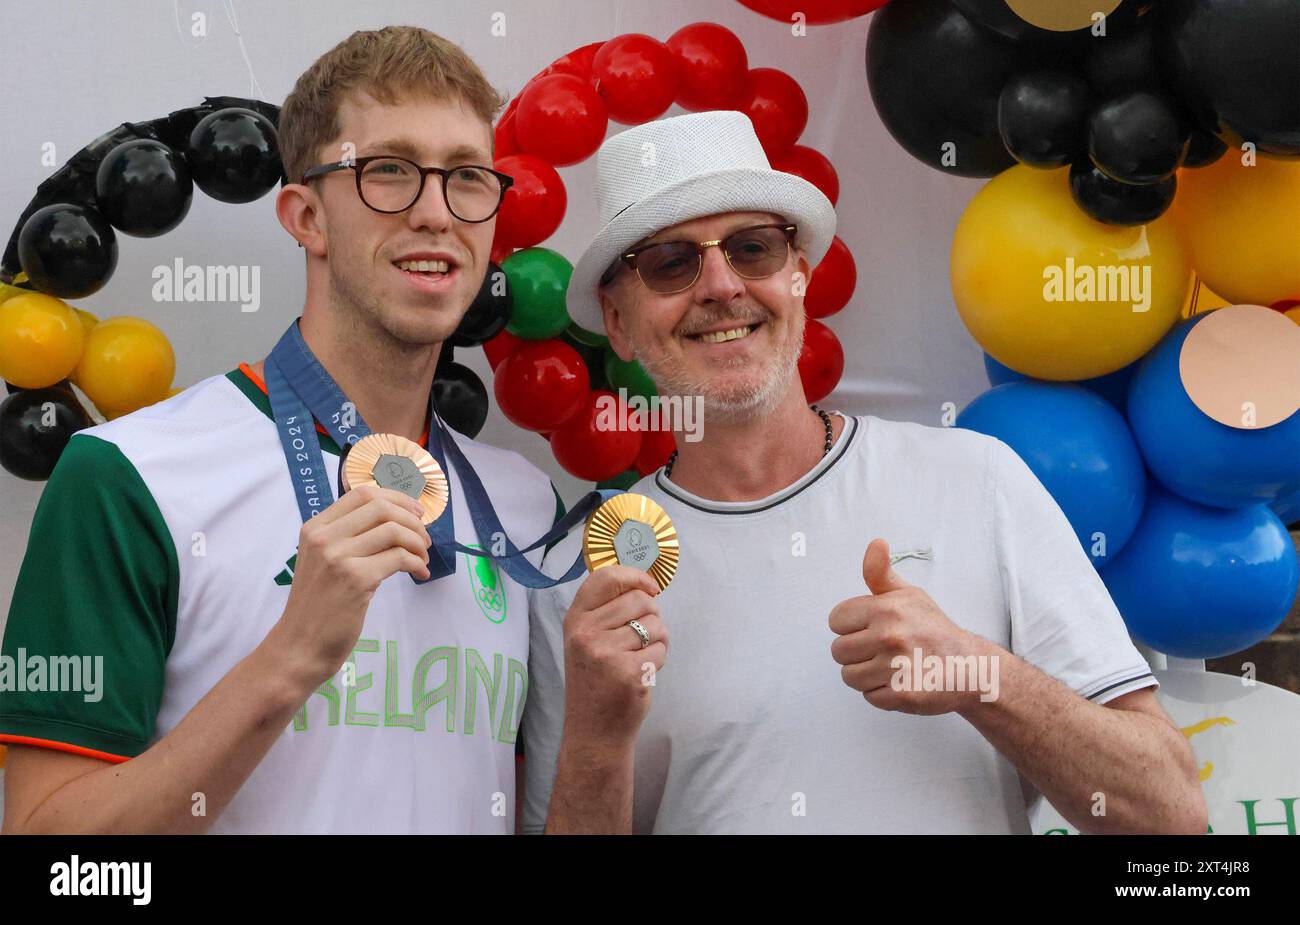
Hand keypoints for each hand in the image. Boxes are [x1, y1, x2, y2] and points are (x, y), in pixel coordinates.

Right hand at [272, 483, 432, 683]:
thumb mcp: (321, 560)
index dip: (396, 498)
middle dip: (412, 519)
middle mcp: (324, 537)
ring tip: (422, 558)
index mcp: (315, 527)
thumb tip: (393, 517)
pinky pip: (399, 558)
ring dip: (418, 543)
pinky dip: (417, 563)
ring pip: (394, 530)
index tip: (416, 511)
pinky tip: (420, 573)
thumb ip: (346, 537)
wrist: (299, 645)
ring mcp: (338, 557)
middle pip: (381, 507)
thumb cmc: (317, 604)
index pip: (362, 493)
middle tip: (425, 538)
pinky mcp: (356, 579)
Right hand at [561, 565, 667, 748]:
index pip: (606, 577)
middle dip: (651, 614)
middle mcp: (585, 633)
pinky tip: (642, 671)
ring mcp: (606, 654)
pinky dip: (659, 658)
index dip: (634, 577)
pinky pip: (660, 649)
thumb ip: (606, 610)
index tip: (649, 588)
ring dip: (657, 639)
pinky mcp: (629, 673)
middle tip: (641, 636)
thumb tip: (645, 584)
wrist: (593, 730)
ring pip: (655, 625)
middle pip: (639, 600)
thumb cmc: (596, 680)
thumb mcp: (586, 639)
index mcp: (575, 620)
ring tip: (639, 656)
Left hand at [829, 538, 995, 714]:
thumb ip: (880, 573)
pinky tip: (900, 682)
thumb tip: (876, 543)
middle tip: (883, 650)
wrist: (968, 665)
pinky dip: (881, 693)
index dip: (851, 626)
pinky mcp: (902, 696)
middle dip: (857, 652)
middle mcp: (889, 636)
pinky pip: (869, 696)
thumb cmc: (933, 628)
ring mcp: (895, 668)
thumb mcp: (908, 595)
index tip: (871, 628)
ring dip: (866, 675)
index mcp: (885, 609)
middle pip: (838, 651)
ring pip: (849, 676)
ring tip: (890, 667)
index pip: (836, 620)